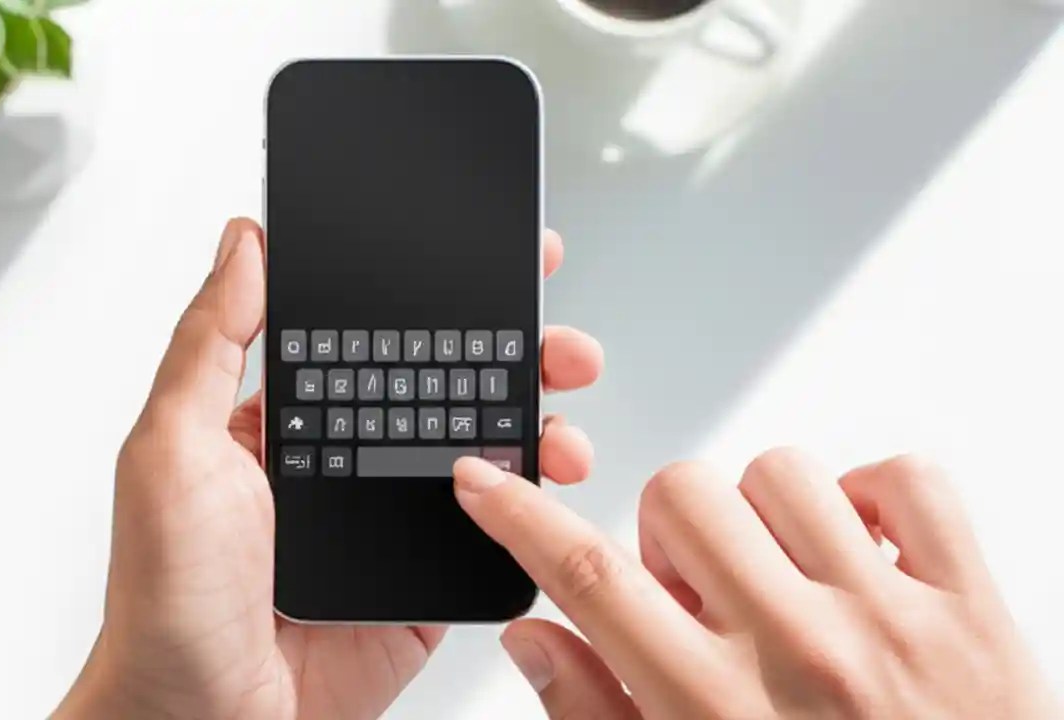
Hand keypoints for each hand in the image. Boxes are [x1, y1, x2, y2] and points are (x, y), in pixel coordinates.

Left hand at [52, 218, 603, 719]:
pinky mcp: (426, 577)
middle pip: (446, 384)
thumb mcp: (170, 448)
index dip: (432, 292)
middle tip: (556, 339)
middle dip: (514, 350)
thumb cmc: (166, 596)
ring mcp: (390, 516)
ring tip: (564, 412)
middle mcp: (345, 456)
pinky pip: (493, 528)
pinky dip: (534, 503)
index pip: (371, 331)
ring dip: (538, 421)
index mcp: (287, 415)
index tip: (487, 258)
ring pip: (483, 449)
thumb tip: (242, 243)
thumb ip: (211, 342)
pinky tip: (550, 481)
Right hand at [454, 449, 1061, 718]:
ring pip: (782, 473)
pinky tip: (855, 552)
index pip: (586, 576)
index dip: (517, 515)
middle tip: (696, 591)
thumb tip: (533, 638)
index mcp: (714, 709)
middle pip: (679, 496)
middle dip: (667, 533)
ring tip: (780, 579)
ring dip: (761, 515)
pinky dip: (872, 495)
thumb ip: (597, 717)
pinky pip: (907, 480)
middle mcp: (797, 651)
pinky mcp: (970, 604)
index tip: (484, 480)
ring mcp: (890, 619)